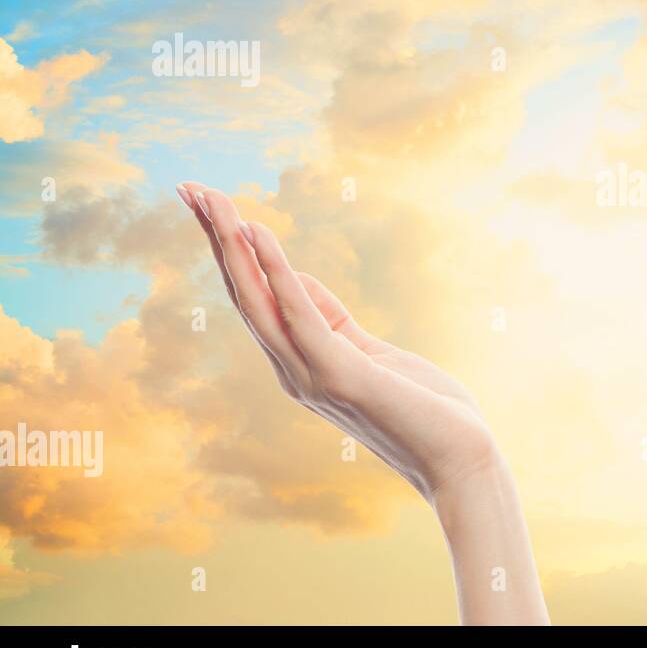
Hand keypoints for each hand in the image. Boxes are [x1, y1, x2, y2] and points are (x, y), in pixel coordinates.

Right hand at [178, 182, 548, 623]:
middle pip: (242, 294)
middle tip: (188, 186)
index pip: (254, 299)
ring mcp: (311, 376)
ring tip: (213, 200)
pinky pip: (299, 314)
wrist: (457, 460)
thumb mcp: (372, 353)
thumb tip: (295, 278)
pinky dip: (277, 272)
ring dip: (233, 246)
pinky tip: (261, 235)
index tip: (208, 204)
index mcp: (300, 363)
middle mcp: (293, 370)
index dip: (230, 251)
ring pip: (256, 300)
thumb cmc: (422, 408)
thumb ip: (332, 321)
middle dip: (215, 239)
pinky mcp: (339, 375)